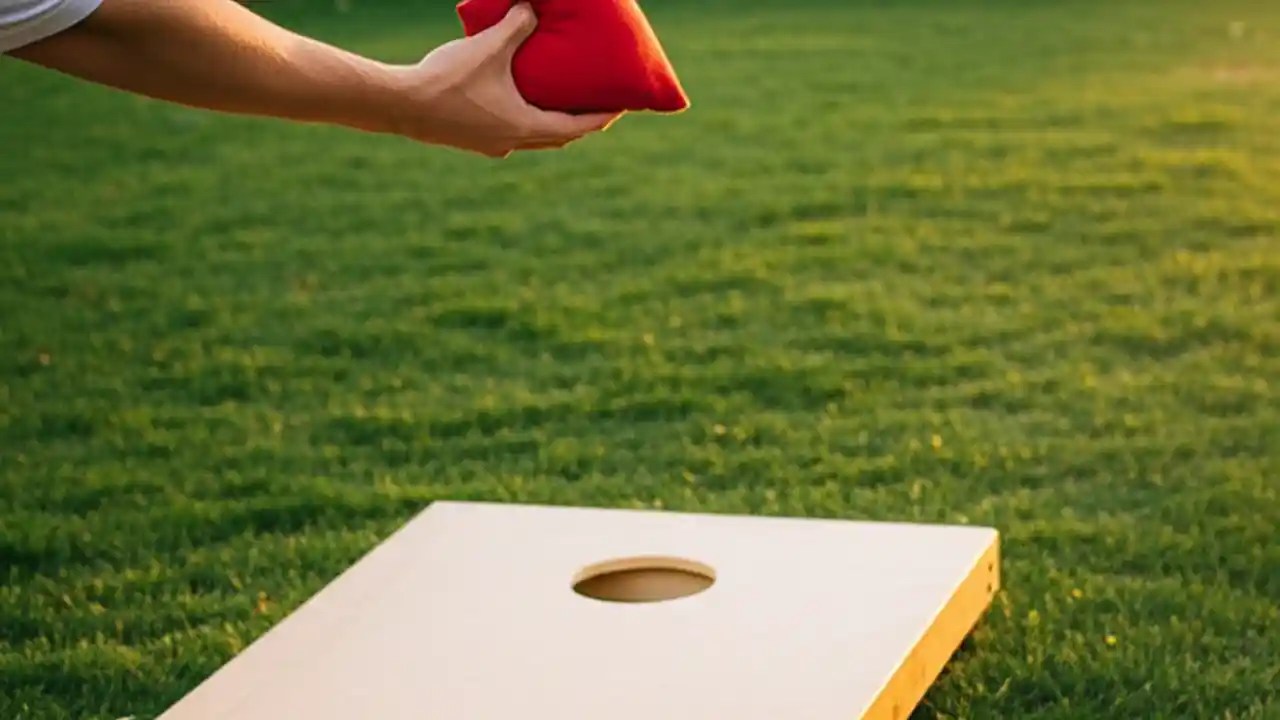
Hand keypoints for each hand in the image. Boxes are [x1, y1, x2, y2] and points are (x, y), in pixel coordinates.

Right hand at [386, 3, 620, 157]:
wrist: (401, 105)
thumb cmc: (448, 78)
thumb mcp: (489, 46)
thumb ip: (516, 24)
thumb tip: (533, 5)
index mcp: (526, 127)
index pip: (578, 127)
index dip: (602, 117)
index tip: (621, 107)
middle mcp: (514, 143)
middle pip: (560, 137)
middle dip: (581, 121)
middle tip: (598, 105)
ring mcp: (492, 146)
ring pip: (535, 139)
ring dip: (552, 124)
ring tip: (563, 104)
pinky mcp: (474, 141)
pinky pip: (512, 133)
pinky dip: (526, 122)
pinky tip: (520, 105)